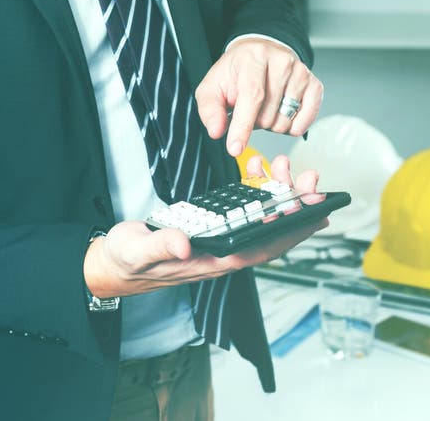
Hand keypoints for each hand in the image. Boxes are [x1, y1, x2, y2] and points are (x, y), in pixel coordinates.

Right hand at [84, 155, 326, 298]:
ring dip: (275, 194)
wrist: (112, 262)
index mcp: (212, 262)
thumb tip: (186, 243)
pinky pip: (237, 209)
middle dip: (293, 206)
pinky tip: (256, 171)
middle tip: (310, 179)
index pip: (260, 248)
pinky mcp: (206, 226)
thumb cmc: (127, 261)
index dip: (291, 233)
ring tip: (286, 168)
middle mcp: (220, 251)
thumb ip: (163, 246)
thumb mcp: (140, 252)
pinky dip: (251, 190)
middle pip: (266, 230)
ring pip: (256, 217)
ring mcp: (215, 239)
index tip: (316, 215)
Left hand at [194, 37, 323, 156]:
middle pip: (267, 115)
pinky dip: (290, 127)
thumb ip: (210, 110)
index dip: (242, 126)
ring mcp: (301, 73)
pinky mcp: (315, 86)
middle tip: (249, 108)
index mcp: (253, 57)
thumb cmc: (236, 73)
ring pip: (284, 122)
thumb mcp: (212, 87)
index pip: (251, 96)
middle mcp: (281, 61)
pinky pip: (303, 123)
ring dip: (270, 124)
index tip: (235, 148)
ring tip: (264, 107)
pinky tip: (280, 112)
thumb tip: (216, 130)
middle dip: (254, 123)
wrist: (259, 55)